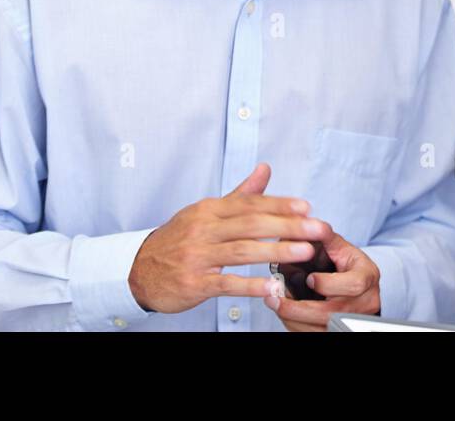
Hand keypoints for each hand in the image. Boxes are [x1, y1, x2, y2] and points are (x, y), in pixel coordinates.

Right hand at [128, 163, 330, 313]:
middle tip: (316, 229)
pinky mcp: (194, 282)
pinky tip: (272, 286)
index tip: (306, 207)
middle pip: (251, 224)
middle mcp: (203, 229)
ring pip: (242, 251)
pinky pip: (226, 283)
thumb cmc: (178, 239)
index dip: (279, 204)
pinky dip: (250, 284)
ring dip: (276, 251)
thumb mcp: (206, 212)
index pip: (250, 203)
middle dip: (287, 226)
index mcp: (209, 210)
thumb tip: (266, 168)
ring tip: (304, 252)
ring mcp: (198, 256)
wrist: (138, 269)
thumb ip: (241, 194)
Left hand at [265, 229, 380, 330]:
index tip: (309, 279)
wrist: (362, 286)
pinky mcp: (341, 330)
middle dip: (300, 309)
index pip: (353, 284)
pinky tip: (284, 314)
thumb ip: (326, 238)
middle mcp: (365, 302)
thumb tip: (306, 222)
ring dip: (293, 319)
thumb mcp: (343, 249)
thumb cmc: (349, 265)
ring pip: (322, 328)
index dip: (328, 284)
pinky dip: (297, 326)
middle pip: (333, 313)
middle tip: (274, 299)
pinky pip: (316, 334)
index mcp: (367, 276)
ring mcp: (354, 320)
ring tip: (273, 305)